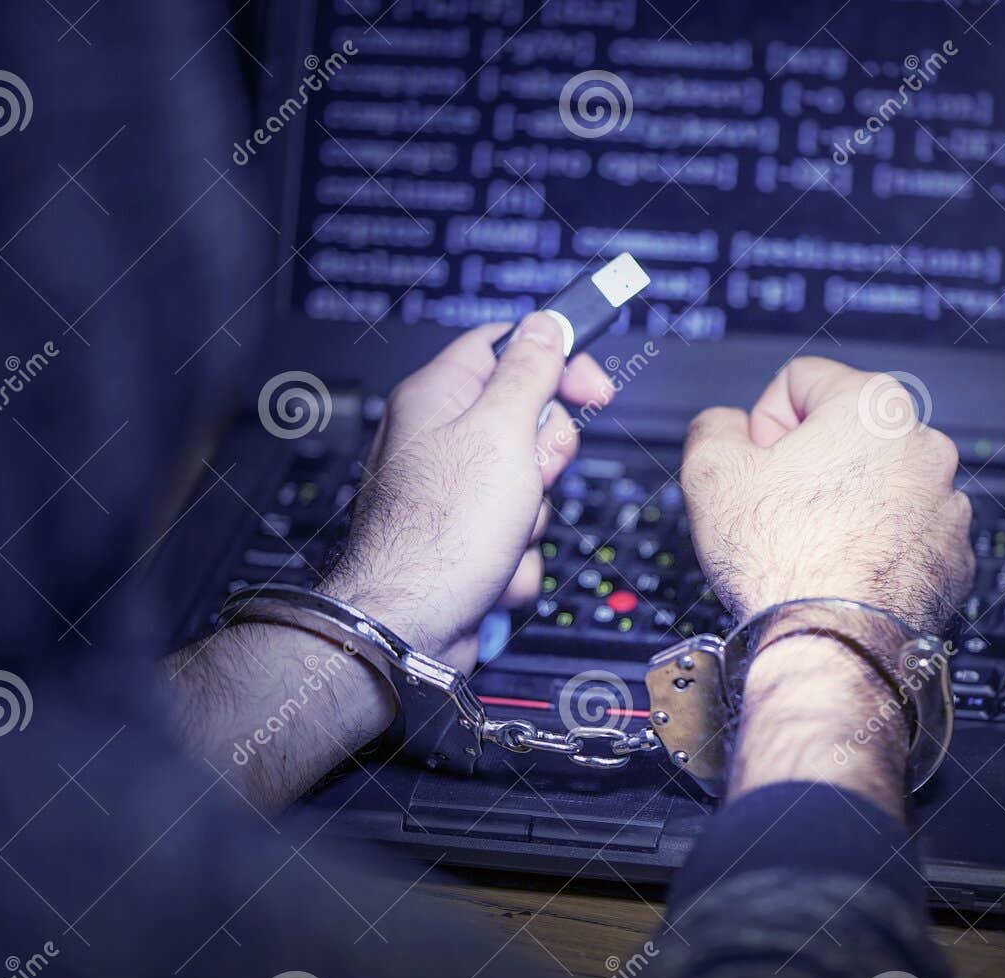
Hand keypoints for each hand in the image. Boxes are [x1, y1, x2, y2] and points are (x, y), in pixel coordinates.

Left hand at [322, 313, 614, 667]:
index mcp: (439, 398)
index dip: (556, 361)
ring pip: (531, 488)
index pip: (506, 347)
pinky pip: (519, 537)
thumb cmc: (441, 532)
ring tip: (501, 533)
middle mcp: (440, 441)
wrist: (411, 627)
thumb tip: (544, 324)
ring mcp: (454, 495)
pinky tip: (490, 568)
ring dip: (532, 518)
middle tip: (530, 474)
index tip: (593, 385)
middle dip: (546, 460)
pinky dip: (516, 558)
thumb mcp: (502, 432)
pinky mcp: (466, 543)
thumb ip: (528, 371)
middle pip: (529, 424)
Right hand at [681, 358, 974, 816]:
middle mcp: (924, 445)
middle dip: (808, 466)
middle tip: (778, 512)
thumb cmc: (787, 563)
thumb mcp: (710, 473)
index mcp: (873, 405)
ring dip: (845, 507)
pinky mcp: (954, 557)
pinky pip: (905, 536)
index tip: (759, 466)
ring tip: (812, 547)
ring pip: (879, 487)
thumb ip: (714, 426)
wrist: (836, 644)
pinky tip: (843, 573)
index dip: (764, 424)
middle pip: (845, 436)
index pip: (799, 382)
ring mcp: (947, 504)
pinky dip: (877, 548)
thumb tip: (726, 428)